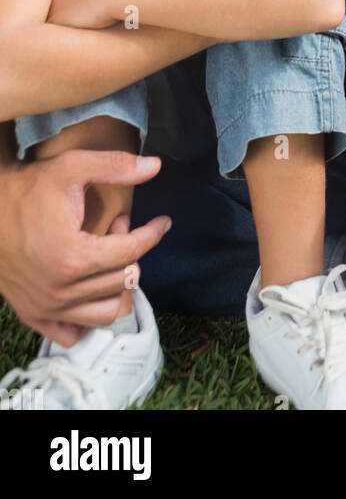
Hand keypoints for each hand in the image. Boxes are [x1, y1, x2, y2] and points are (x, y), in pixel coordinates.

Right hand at [0, 151, 170, 344]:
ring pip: (105, 311)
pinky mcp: (33, 314)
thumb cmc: (28, 188)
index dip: (153, 233)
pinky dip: (88, 316)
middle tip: (121, 226)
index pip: (131, 252)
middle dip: (132, 250)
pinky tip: (90, 289)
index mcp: (73, 257)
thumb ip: (116, 166)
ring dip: (116, 284)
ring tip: (107, 256)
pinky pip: (73, 332)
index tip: (163, 221)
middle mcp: (60, 291)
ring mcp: (46, 308)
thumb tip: (156, 166)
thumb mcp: (72, 166)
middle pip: (122, 280)